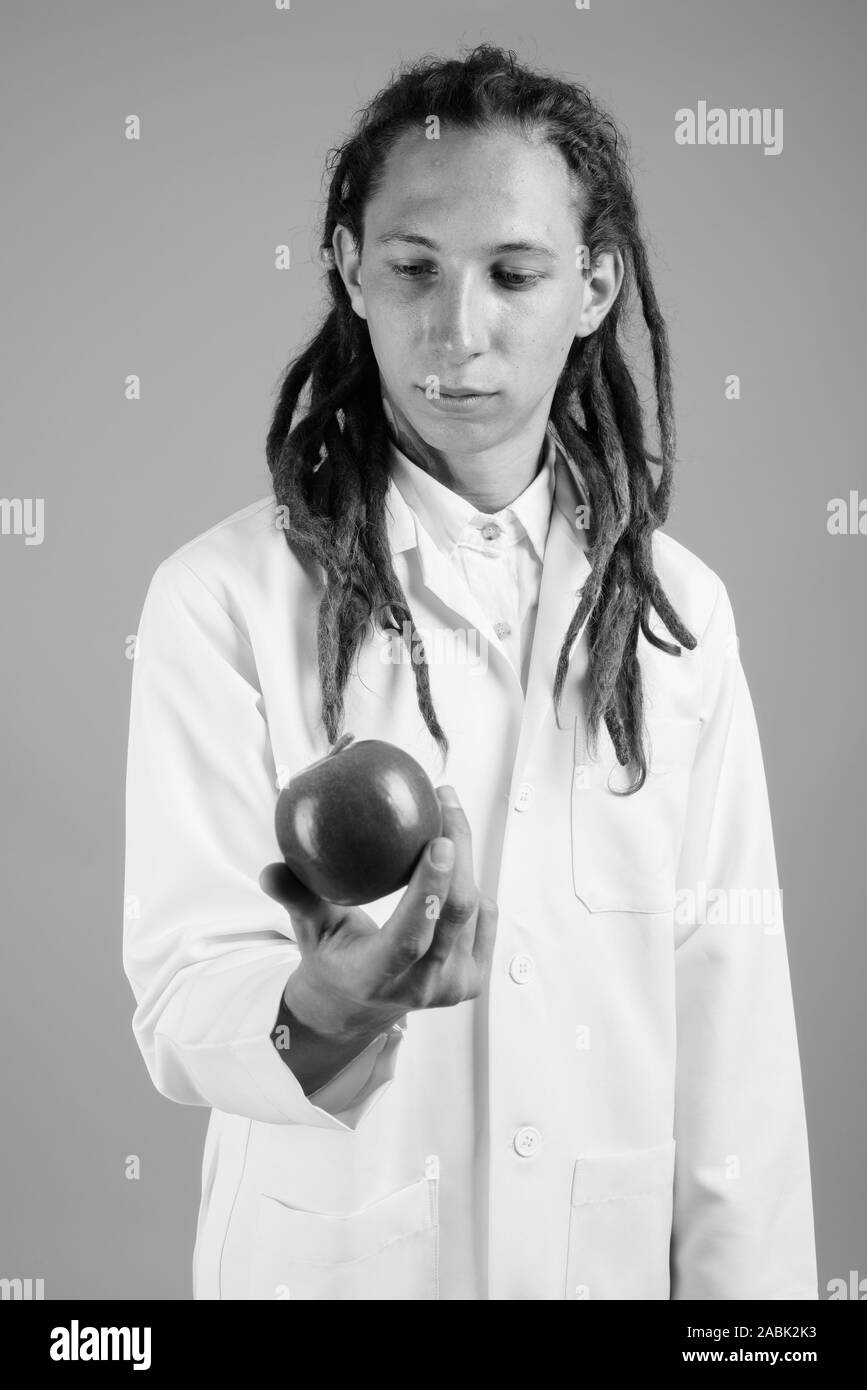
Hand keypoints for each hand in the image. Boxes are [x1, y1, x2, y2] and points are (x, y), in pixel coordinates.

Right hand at [259, 784, 497, 1042]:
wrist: (357, 1008)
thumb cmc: (331, 958)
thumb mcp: (308, 931)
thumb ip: (294, 898)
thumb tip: (270, 870)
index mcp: (377, 976)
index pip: (410, 937)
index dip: (428, 890)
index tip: (439, 842)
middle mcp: (421, 986)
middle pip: (454, 913)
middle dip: (459, 851)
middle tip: (445, 800)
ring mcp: (452, 987)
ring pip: (473, 910)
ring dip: (465, 859)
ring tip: (446, 815)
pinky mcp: (473, 980)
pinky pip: (485, 918)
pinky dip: (471, 883)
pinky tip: (453, 860)